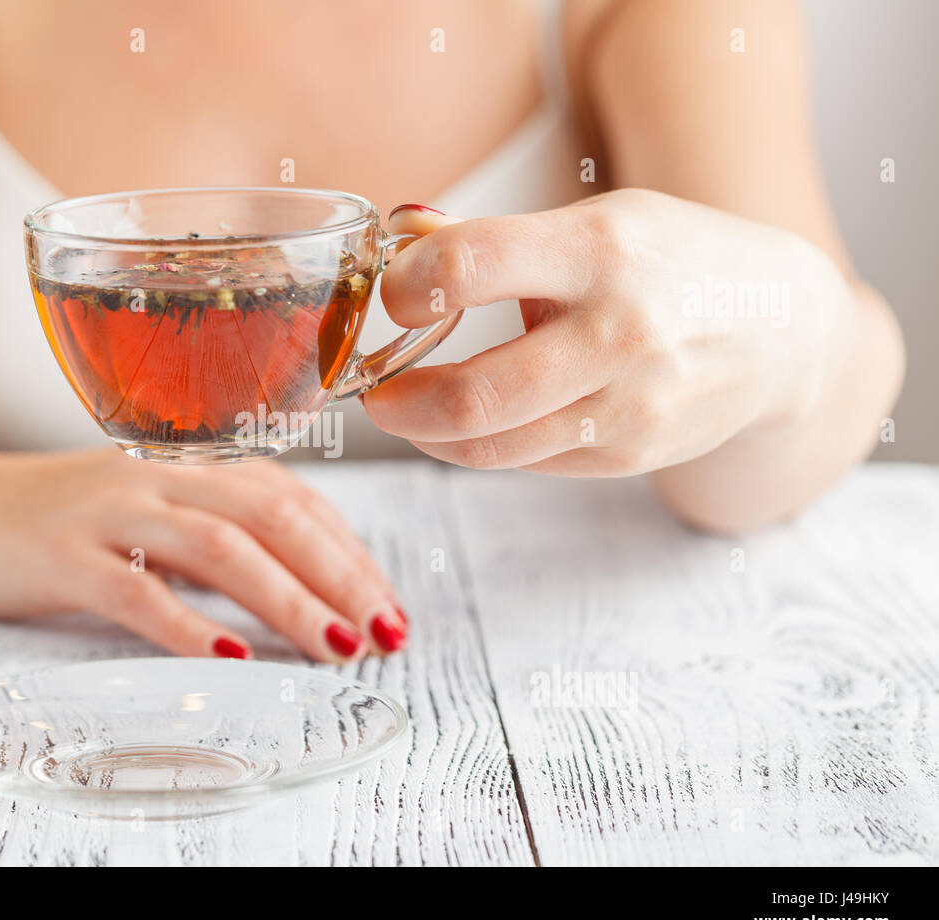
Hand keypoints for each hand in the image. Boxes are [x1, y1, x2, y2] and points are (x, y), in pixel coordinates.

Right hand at [0, 447, 405, 661]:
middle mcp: (158, 480)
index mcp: (187, 469)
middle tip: (387, 633)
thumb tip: (295, 585)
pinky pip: (135, 590)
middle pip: (271, 515)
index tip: (389, 604)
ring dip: (286, 599)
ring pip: (218, 547)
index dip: (349, 552)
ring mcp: (109, 514)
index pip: (293, 499)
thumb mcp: (146, 519)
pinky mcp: (60, 557)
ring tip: (335, 648)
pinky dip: (187, 625)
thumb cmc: (53, 522)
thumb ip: (212, 540)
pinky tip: (229, 659)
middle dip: (340, 576)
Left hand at [363, 189, 852, 475]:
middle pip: (473, 395)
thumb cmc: (671, 263)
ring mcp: (629, 404)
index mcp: (600, 249)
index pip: (472, 264)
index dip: (407, 285)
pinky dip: (481, 446)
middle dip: (398, 402)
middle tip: (373, 393)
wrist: (781, 329)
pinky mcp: (630, 453)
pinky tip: (470, 423)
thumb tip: (402, 238)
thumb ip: (495, 239)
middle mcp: (619, 331)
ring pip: (491, 446)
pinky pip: (526, 462)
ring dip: (427, 435)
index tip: (391, 297)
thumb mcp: (596, 222)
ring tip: (408, 412)